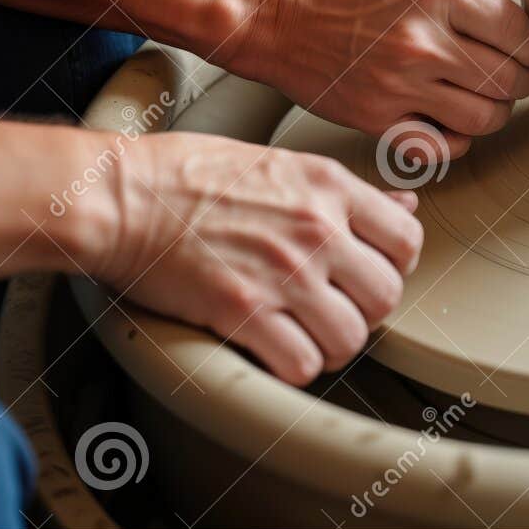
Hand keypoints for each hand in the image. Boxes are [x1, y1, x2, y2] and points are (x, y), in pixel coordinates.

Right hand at [102, 134, 423, 384]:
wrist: (121, 195)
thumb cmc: (188, 174)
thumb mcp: (282, 161)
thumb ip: (346, 191)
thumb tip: (404, 202)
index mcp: (329, 186)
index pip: (407, 239)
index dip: (393, 266)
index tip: (366, 274)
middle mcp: (317, 228)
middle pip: (386, 296)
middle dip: (364, 313)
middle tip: (333, 309)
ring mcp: (284, 271)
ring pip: (351, 339)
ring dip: (330, 346)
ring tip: (303, 335)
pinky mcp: (244, 311)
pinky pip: (302, 364)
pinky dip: (292, 367)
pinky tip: (272, 349)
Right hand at [232, 0, 528, 150]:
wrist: (275, 16)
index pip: (518, 30)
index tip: (523, 45)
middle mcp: (422, 41)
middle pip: (510, 79)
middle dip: (521, 80)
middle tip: (511, 74)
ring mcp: (400, 85)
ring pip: (485, 118)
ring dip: (495, 112)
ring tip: (484, 98)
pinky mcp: (378, 119)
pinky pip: (442, 147)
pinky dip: (457, 142)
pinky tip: (451, 123)